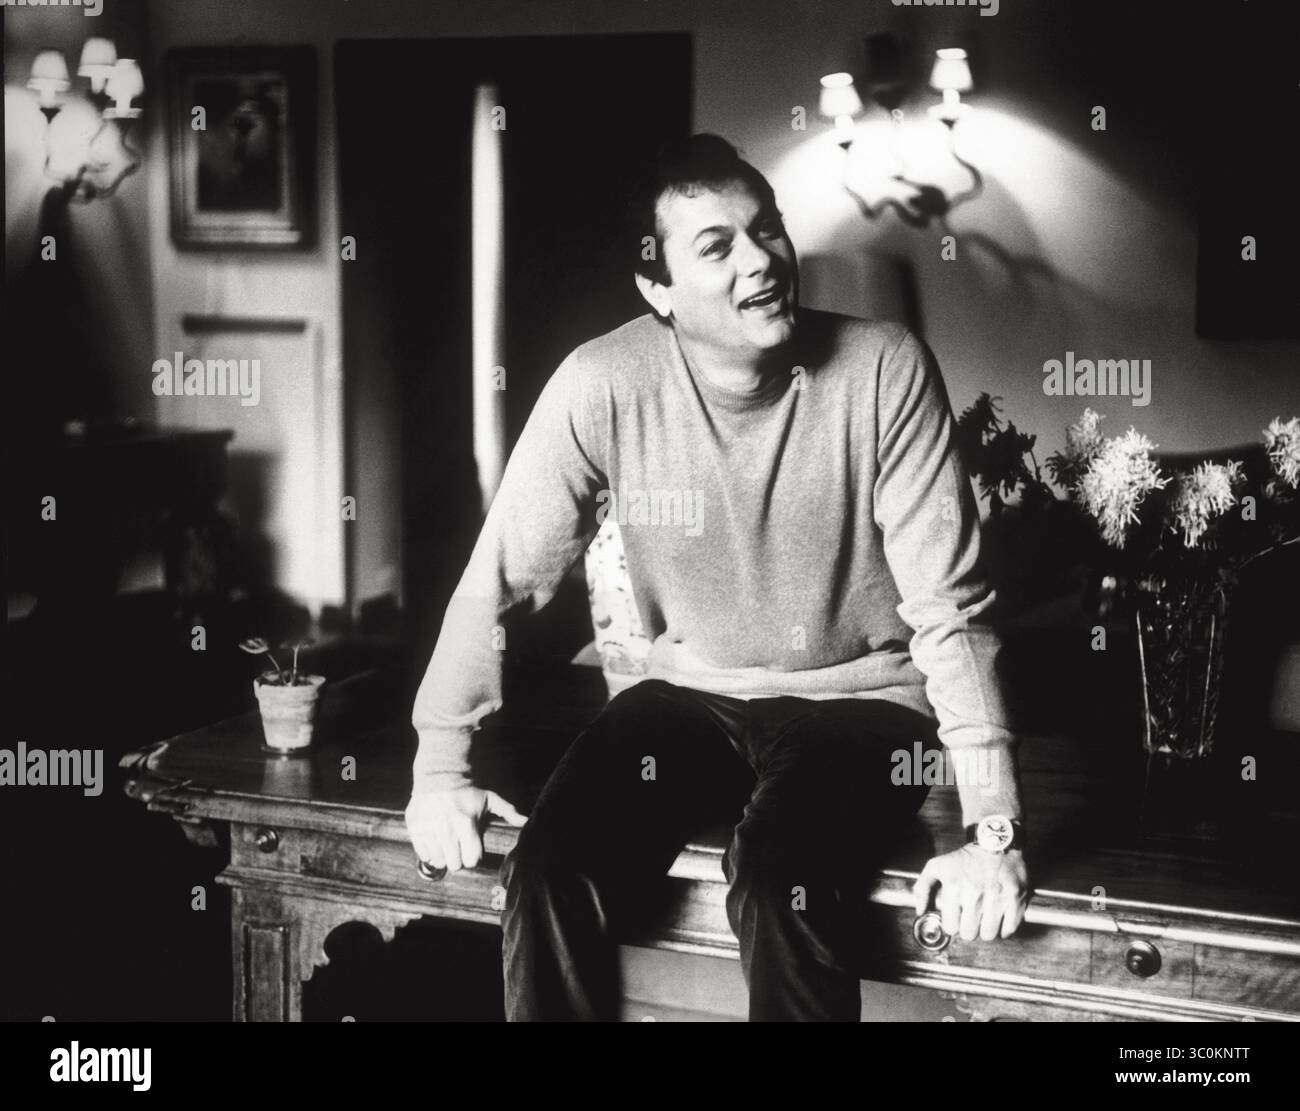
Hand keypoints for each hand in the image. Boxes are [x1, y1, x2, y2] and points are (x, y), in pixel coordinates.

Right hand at [405, 786, 526, 873]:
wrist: (439, 775)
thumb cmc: (468, 791)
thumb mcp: (490, 799)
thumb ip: (508, 812)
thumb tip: (527, 822)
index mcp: (467, 824)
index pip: (471, 860)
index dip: (473, 857)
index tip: (472, 850)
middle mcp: (447, 829)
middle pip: (455, 865)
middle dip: (459, 859)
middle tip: (459, 847)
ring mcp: (429, 830)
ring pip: (438, 862)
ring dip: (444, 856)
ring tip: (447, 844)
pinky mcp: (415, 829)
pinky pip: (423, 854)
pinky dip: (429, 852)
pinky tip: (435, 841)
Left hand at [913, 845, 1028, 941]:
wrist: (996, 841)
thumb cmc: (966, 858)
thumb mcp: (937, 866)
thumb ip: (923, 887)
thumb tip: (921, 911)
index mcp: (954, 886)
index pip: (950, 927)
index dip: (953, 924)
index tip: (957, 918)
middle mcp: (975, 893)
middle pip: (969, 934)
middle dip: (969, 928)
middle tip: (971, 918)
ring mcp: (996, 897)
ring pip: (989, 935)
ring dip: (986, 929)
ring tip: (985, 917)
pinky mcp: (1015, 899)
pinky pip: (1009, 929)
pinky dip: (1004, 928)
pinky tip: (999, 917)